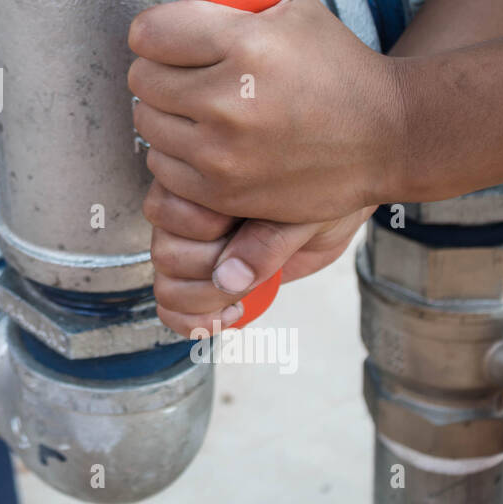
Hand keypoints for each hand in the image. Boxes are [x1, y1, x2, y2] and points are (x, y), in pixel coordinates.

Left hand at [128, 0, 403, 224]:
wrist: (387, 137)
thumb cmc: (335, 66)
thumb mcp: (292, 8)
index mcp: (247, 44)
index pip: (149, 32)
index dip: (156, 31)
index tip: (168, 37)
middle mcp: (229, 100)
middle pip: (141, 78)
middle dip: (160, 69)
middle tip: (187, 71)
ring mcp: (223, 152)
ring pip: (146, 122)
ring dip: (166, 112)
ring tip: (200, 106)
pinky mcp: (222, 191)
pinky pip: (161, 165)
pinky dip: (175, 152)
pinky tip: (206, 140)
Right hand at [143, 180, 373, 336]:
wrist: (338, 197)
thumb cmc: (320, 189)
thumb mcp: (301, 212)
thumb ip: (266, 240)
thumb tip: (226, 277)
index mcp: (199, 181)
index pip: (165, 213)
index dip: (206, 232)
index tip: (245, 223)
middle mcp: (185, 212)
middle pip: (164, 255)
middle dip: (211, 270)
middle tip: (252, 264)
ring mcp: (190, 247)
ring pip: (166, 287)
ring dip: (207, 301)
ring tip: (244, 293)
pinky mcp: (201, 279)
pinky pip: (172, 310)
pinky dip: (197, 322)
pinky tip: (233, 311)